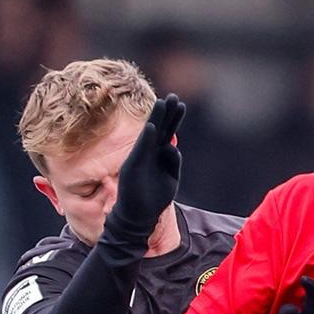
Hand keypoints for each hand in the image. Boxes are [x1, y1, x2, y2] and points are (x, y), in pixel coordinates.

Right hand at [107, 93, 184, 239]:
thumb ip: (173, 163)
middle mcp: (149, 153)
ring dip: (156, 120)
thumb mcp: (170, 179)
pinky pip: (140, 150)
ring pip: (150, 136)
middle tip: (174, 96)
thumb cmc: (153, 199)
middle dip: (166, 113)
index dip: (173, 118)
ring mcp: (140, 158)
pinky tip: (151, 127)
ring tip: (162, 103)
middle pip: (159, 129)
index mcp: (159, 155)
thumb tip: (172, 147)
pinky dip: (146, 139)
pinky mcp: (133, 167)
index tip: (180, 104)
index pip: (166, 132)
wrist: (137, 216)